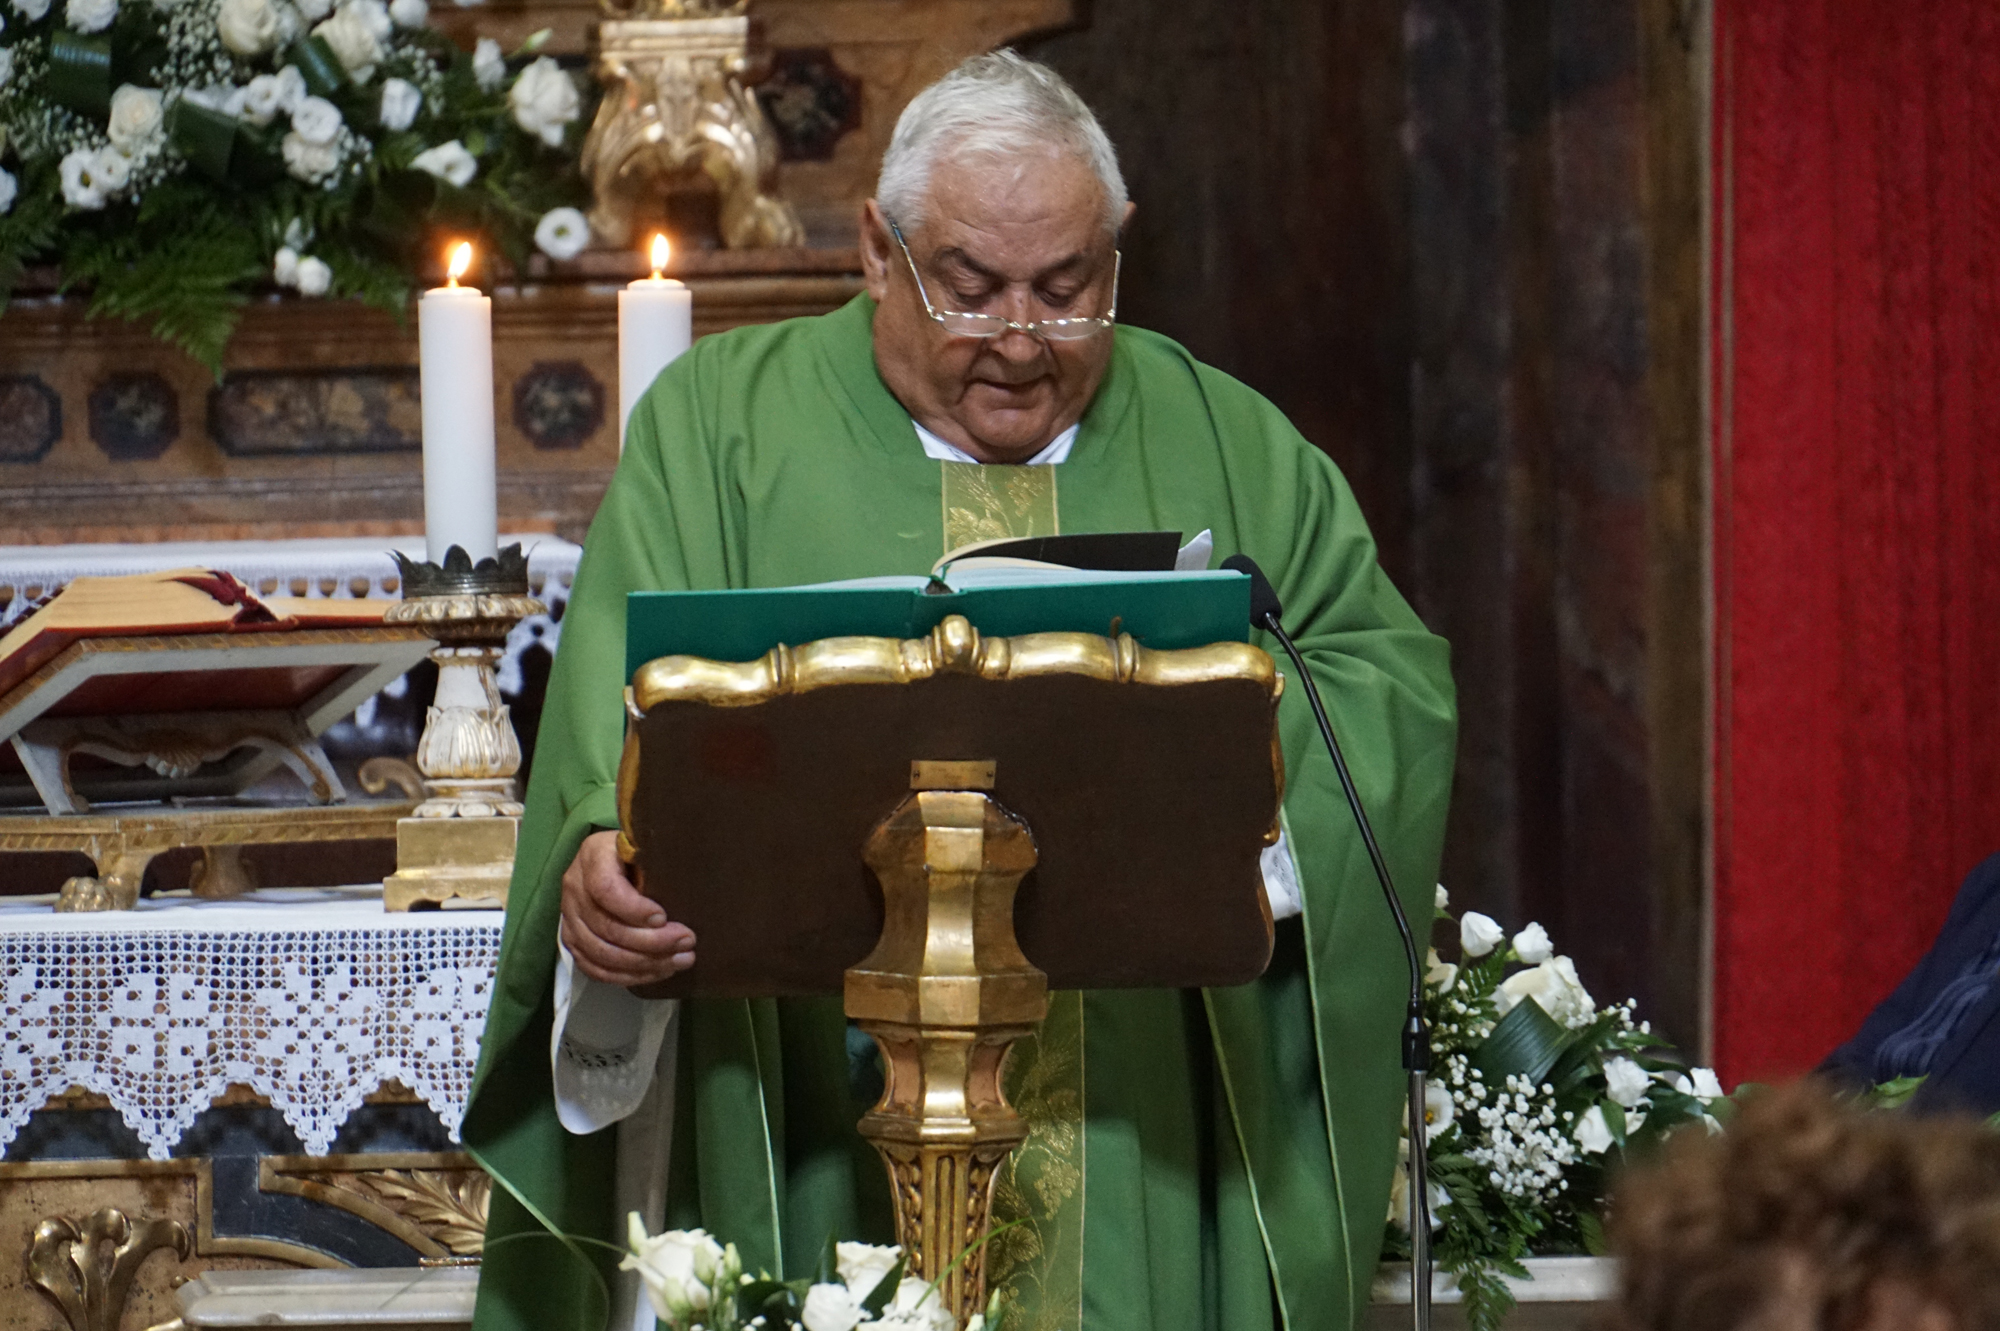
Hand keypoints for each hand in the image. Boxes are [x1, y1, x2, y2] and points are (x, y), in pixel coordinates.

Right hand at [559, 830, 695, 985]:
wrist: (612, 860)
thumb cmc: (638, 853)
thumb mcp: (647, 846)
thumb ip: (657, 862)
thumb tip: (686, 889)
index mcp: (593, 856)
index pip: (605, 889)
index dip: (634, 909)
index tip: (664, 917)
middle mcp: (574, 887)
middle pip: (606, 926)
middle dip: (651, 941)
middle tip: (687, 942)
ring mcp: (569, 917)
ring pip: (602, 953)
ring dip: (645, 963)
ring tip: (680, 961)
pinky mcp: (573, 941)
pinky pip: (596, 969)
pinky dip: (629, 976)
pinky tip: (658, 971)